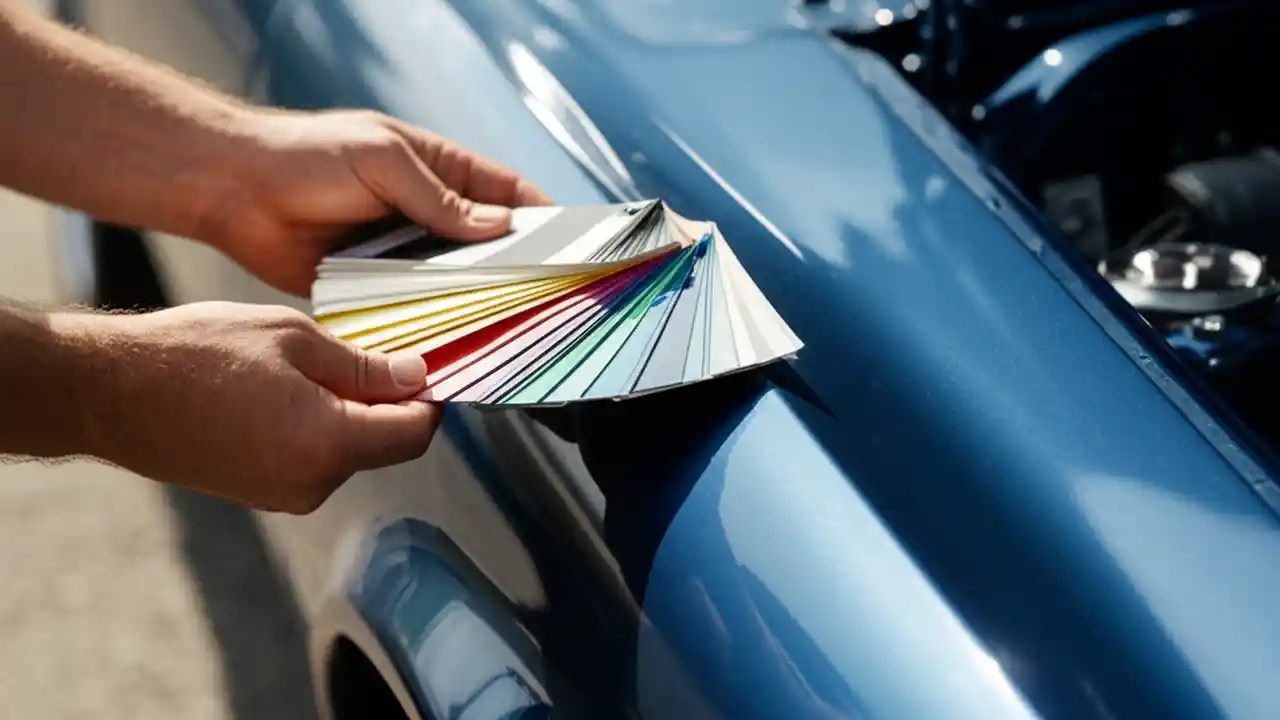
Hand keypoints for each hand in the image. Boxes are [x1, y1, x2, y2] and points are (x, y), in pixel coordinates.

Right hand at [61, 302, 439, 512]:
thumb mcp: (292, 338)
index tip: (428, 364)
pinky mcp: (260, 493)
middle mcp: (313, 483)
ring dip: (350, 412)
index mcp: (328, 444)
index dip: (431, 397)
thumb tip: (418, 376)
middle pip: (386, 445)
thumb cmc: (195, 354)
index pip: (415, 432)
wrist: (110, 393)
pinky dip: (318, 427)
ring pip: (349, 452)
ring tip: (311, 366)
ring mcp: (283, 495)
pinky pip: (313, 460)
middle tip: (370, 351)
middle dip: (389, 401)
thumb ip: (364, 364)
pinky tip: (286, 391)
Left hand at [201, 109, 553, 295]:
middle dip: (515, 267)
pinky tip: (455, 340)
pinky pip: (414, 305)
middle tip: (548, 298)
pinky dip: (433, 320)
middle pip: (486, 243)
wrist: (235, 190)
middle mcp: (426, 212)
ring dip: (476, 299)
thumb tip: (500, 227)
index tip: (574, 245)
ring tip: (511, 327)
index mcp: (437, 169)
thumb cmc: (308, 157)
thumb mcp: (383, 162)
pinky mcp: (374, 284)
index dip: (541, 216)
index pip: (504, 193)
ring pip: (454, 280)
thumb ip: (440, 198)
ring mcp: (401, 250)